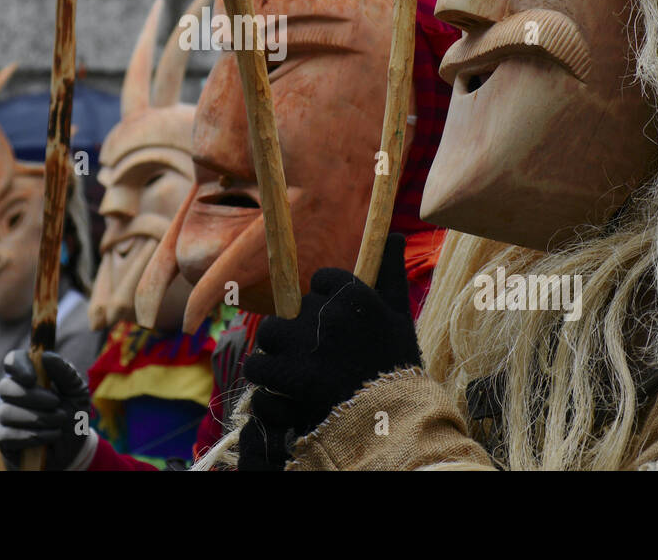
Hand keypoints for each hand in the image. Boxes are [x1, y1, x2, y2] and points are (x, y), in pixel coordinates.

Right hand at [0, 350, 93, 470]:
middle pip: (5, 387)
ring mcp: (6, 416)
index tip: (32, 377)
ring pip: (6, 412)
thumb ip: (65, 372)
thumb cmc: (74, 414)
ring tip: (58, 422)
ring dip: (37, 417)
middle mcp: (14, 394)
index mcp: (30, 375)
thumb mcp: (77, 391)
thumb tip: (46, 356)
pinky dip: (32, 435)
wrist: (76, 447)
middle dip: (32, 396)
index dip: (18, 365)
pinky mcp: (4, 439)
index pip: (13, 360)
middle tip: (55, 403)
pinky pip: (7, 434)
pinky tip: (50, 436)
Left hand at [238, 234, 420, 469]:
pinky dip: (265, 378)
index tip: (333, 323)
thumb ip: (390, 273)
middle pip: (291, 309)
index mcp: (354, 295)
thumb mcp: (399, 317)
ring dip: (276, 352)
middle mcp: (326, 313)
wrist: (392, 423)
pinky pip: (257, 366)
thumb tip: (392, 235)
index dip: (324, 301)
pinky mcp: (287, 375)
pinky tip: (281, 388)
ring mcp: (305, 343)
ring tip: (294, 371)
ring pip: (268, 334)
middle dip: (297, 330)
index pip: (322, 279)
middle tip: (314, 354)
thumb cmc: (396, 367)